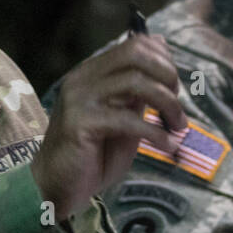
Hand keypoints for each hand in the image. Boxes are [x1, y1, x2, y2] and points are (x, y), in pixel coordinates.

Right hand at [35, 33, 184, 220]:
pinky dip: (155, 133)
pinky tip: (166, 146)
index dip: (164, 61)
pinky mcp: (80, 123)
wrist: (55, 187)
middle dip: (167, 76)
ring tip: (177, 128)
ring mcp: (79, 99)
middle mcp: (83, 78)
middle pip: (136, 54)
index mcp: (92, 73)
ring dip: (168, 104)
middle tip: (176, 107)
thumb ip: (137, 96)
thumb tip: (166, 73)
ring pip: (136, 82)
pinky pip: (128, 119)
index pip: (135, 44)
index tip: (175, 89)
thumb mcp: (121, 118)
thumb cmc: (92, 157)